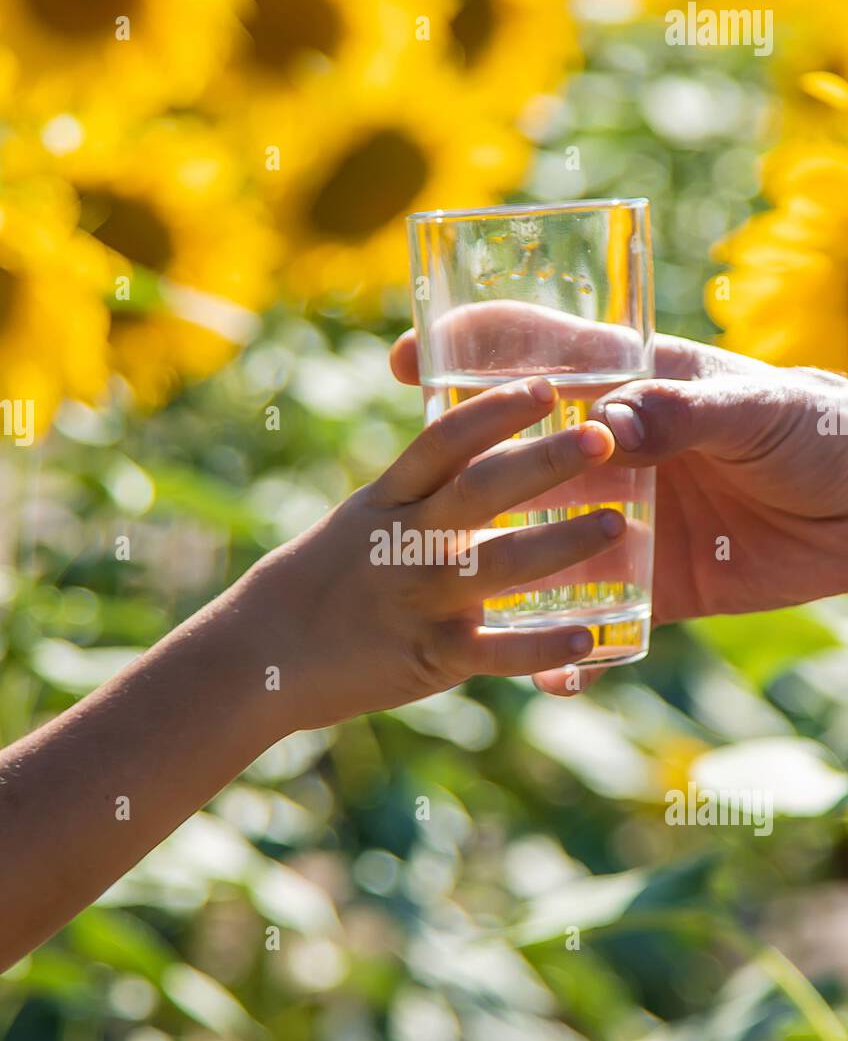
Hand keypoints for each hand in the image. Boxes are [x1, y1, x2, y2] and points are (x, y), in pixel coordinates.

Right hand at [250, 373, 623, 729]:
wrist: (260, 654)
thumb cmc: (321, 582)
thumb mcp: (362, 520)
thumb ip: (421, 493)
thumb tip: (479, 454)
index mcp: (389, 498)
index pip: (445, 440)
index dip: (497, 409)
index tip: (547, 385)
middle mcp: (405, 540)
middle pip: (482, 490)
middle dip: (545, 461)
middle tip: (602, 436)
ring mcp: (419, 597)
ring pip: (499, 565)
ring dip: (560, 543)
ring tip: (615, 523)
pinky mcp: (431, 655)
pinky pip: (496, 651)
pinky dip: (542, 647)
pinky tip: (590, 638)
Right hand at [390, 304, 847, 693]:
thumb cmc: (817, 430)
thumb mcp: (752, 412)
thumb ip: (683, 413)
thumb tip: (609, 424)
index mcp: (626, 388)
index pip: (534, 356)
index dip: (467, 354)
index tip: (409, 363)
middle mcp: (606, 453)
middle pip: (510, 456)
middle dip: (451, 474)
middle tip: (395, 504)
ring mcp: (617, 520)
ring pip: (533, 544)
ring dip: (491, 570)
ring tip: (440, 600)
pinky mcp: (646, 584)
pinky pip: (590, 617)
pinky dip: (564, 652)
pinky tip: (548, 679)